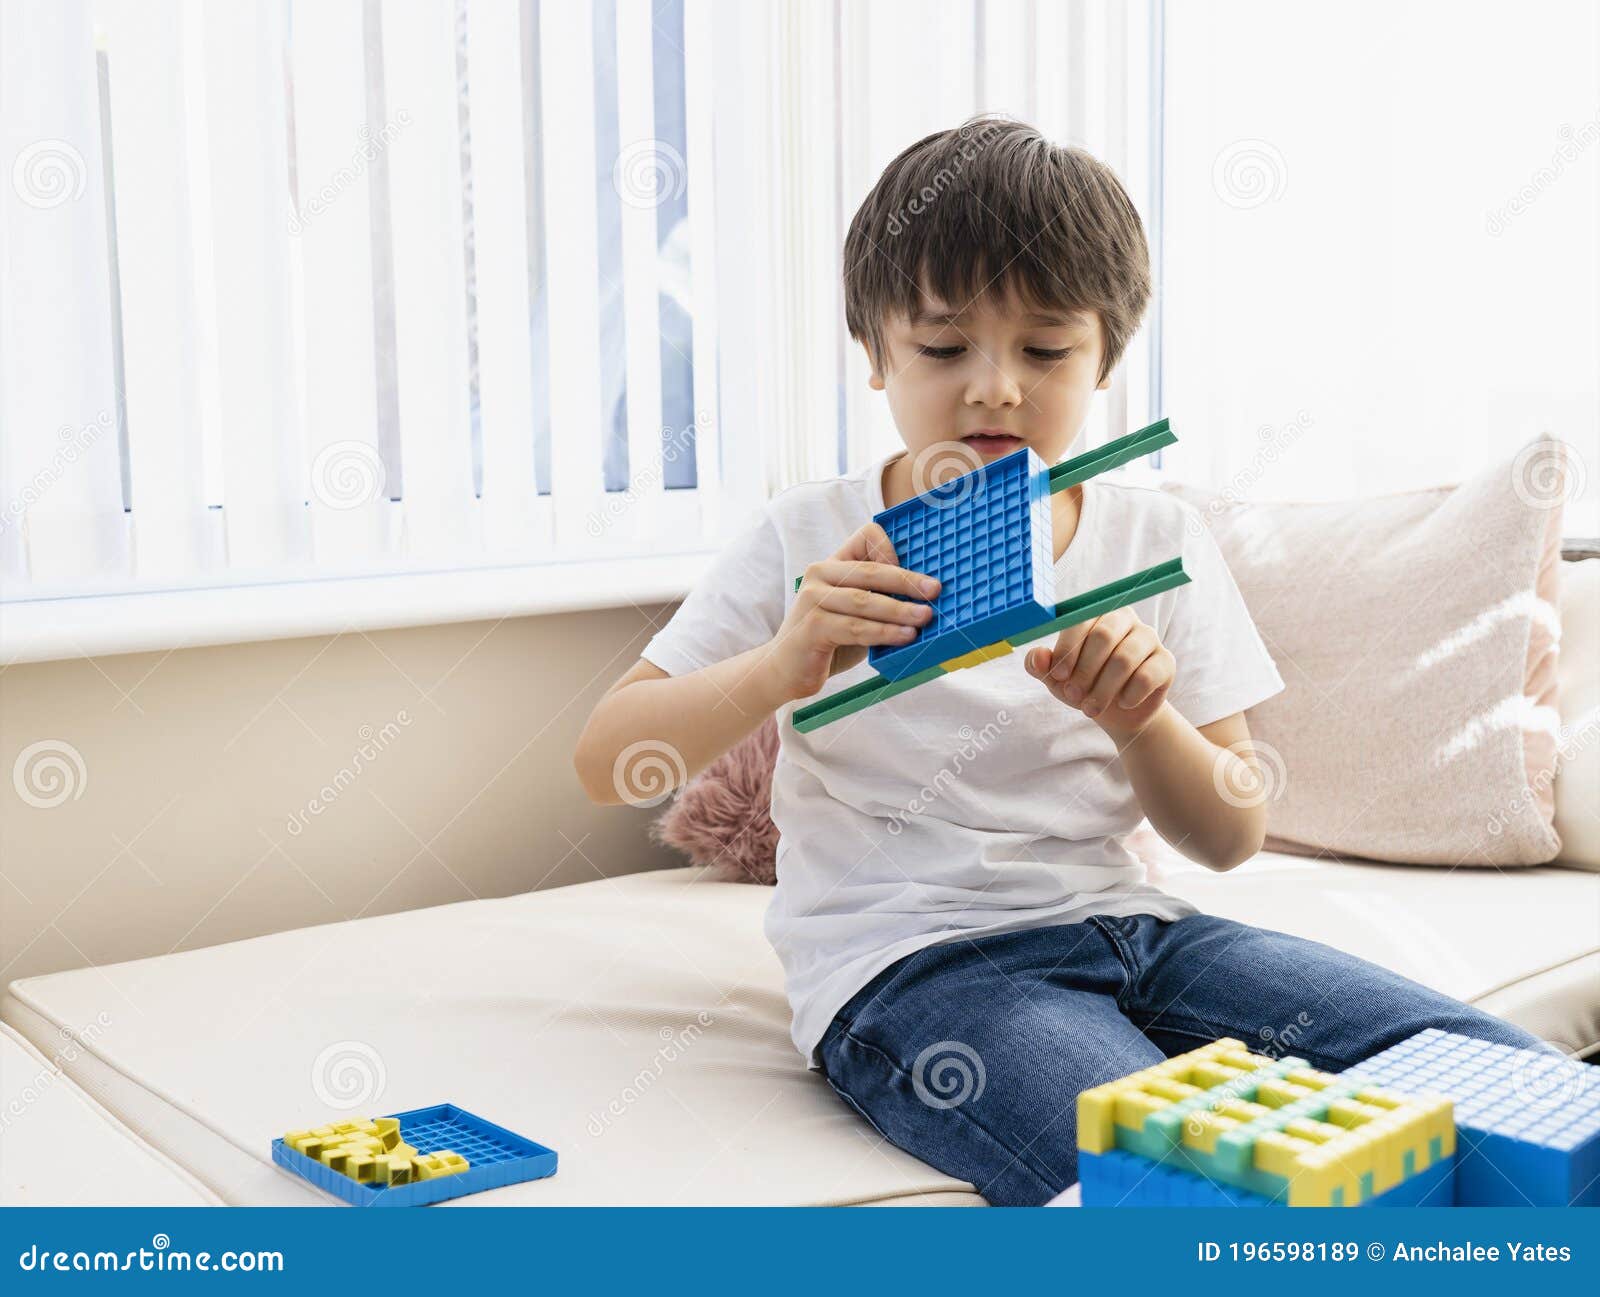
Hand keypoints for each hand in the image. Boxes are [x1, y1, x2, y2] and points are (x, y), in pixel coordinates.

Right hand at [762, 522, 939, 704]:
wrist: (785, 670)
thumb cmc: (828, 640)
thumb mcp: (854, 613)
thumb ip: (878, 600)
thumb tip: (925, 600)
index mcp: (832, 564)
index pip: (866, 537)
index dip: (892, 549)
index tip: (915, 571)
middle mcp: (819, 574)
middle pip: (871, 570)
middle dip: (908, 581)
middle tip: (935, 591)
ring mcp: (813, 599)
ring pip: (865, 600)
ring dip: (900, 610)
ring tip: (925, 618)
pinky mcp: (812, 626)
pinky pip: (856, 627)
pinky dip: (884, 632)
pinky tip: (905, 637)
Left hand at [1024, 607, 1173, 739]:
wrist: (1118, 713)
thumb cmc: (1084, 686)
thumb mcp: (1057, 679)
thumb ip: (1042, 666)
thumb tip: (1038, 657)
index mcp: (1094, 614)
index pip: (1080, 620)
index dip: (1067, 649)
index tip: (1057, 676)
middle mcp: (1124, 618)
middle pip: (1103, 636)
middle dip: (1084, 671)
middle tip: (1073, 695)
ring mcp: (1148, 637)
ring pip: (1124, 659)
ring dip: (1103, 689)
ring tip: (1090, 708)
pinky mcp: (1166, 661)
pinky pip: (1146, 676)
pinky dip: (1129, 695)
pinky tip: (1122, 703)